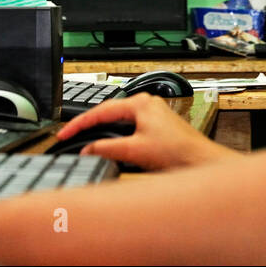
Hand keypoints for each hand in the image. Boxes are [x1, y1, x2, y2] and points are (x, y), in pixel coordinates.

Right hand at [56, 94, 240, 170]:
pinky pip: (128, 128)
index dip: (80, 123)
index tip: (65, 132)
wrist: (200, 162)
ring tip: (84, 139)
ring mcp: (153, 115)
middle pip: (109, 112)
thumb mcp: (134, 150)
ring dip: (102, 130)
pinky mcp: (156, 127)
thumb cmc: (177, 152)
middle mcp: (147, 104)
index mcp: (141, 103)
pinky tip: (108, 145)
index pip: (102, 110)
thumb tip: (87, 150)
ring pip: (119, 121)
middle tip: (70, 136)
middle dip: (89, 125)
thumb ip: (107, 148)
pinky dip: (115, 136)